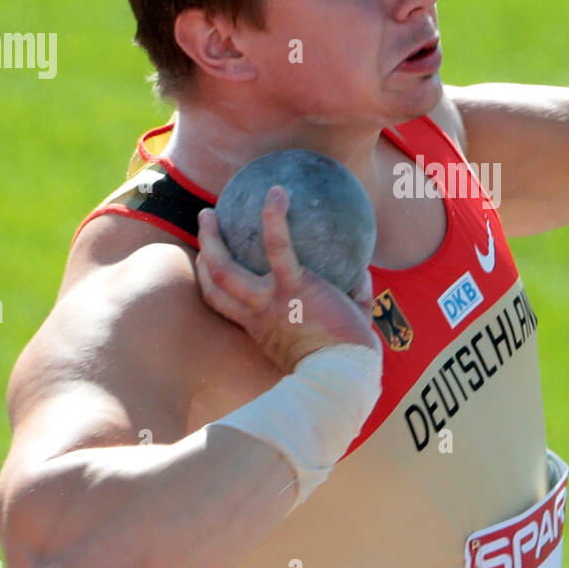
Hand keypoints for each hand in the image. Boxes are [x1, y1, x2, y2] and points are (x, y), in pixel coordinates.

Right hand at [194, 186, 380, 371]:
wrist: (345, 375)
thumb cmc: (349, 359)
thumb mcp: (344, 328)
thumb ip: (352, 299)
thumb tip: (363, 274)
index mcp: (262, 327)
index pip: (227, 304)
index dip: (214, 281)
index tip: (215, 259)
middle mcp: (257, 314)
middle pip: (214, 283)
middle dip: (204, 252)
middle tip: (206, 224)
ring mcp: (270, 301)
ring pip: (223, 269)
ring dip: (213, 237)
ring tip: (212, 208)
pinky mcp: (292, 287)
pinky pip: (277, 246)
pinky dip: (273, 217)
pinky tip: (278, 192)